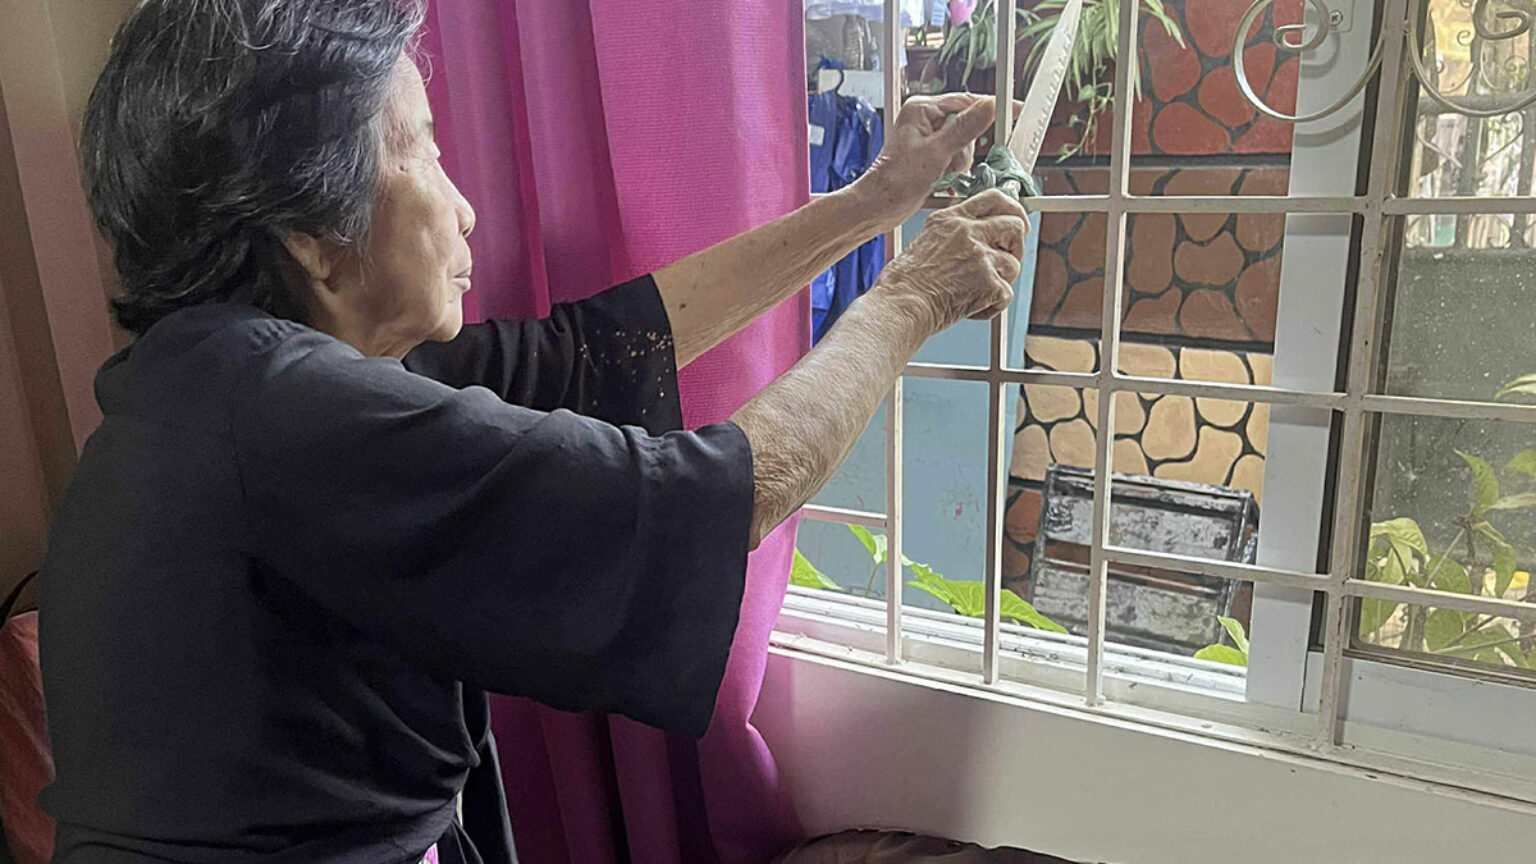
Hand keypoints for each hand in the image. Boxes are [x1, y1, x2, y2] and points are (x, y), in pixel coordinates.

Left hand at [856, 93, 1015, 231]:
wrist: (877, 208)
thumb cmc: (895, 181)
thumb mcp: (936, 153)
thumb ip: (965, 128)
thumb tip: (989, 106)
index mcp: (922, 109)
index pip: (966, 101)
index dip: (991, 107)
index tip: (1014, 109)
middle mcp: (925, 120)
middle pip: (968, 126)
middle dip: (964, 150)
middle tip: (949, 163)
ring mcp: (928, 139)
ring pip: (964, 147)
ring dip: (958, 165)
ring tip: (939, 175)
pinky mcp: (930, 157)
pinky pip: (956, 160)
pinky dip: (954, 173)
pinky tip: (940, 182)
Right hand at [873, 189, 1028, 333]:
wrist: (902, 304)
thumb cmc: (905, 282)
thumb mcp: (926, 241)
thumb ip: (954, 234)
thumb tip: (979, 239)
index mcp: (952, 219)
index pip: (994, 199)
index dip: (1013, 209)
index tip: (1018, 222)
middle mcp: (969, 232)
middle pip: (1015, 226)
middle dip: (1016, 245)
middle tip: (1007, 260)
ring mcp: (981, 257)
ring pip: (1013, 264)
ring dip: (1000, 281)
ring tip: (976, 292)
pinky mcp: (989, 283)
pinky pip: (1005, 294)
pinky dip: (992, 306)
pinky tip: (971, 308)